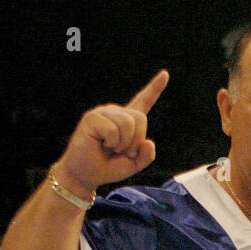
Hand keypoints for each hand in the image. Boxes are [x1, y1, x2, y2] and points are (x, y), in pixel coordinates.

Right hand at [54, 70, 168, 196]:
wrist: (85, 175)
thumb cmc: (107, 168)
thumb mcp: (133, 164)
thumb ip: (146, 156)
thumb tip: (149, 142)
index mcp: (127, 121)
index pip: (143, 101)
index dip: (154, 89)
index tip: (165, 75)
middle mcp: (116, 113)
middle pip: (140, 118)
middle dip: (136, 141)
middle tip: (122, 152)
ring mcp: (104, 113)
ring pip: (128, 123)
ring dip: (123, 144)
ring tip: (111, 149)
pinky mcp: (92, 118)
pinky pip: (113, 130)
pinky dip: (111, 142)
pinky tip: (101, 144)